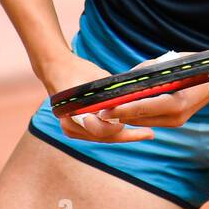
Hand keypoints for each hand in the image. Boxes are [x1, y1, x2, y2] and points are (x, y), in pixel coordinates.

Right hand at [42, 53, 156, 144]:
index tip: (133, 123)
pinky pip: (97, 135)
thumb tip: (133, 101)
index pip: (98, 129)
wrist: (58, 70)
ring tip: (145, 132)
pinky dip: (113, 133)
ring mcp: (71, 129)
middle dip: (127, 136)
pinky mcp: (75, 131)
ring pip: (102, 138)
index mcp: (73, 111)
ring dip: (122, 135)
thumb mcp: (97, 78)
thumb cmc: (79, 71)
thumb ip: (111, 93)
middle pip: (103, 137)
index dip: (116, 127)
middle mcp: (69, 125)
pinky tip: (131, 131)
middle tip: (149, 133)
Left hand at [96, 51, 208, 128]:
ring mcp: (176, 121)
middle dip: (118, 114)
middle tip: (96, 109)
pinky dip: (136, 115)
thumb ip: (149, 71)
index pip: (142, 108)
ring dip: (125, 116)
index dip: (120, 110)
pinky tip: (123, 109)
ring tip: (105, 108)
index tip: (102, 110)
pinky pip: (150, 120)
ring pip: (142, 121)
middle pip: (138, 118)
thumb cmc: (198, 66)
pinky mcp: (175, 122)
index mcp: (177, 102)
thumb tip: (127, 78)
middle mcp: (176, 116)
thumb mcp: (173, 63)